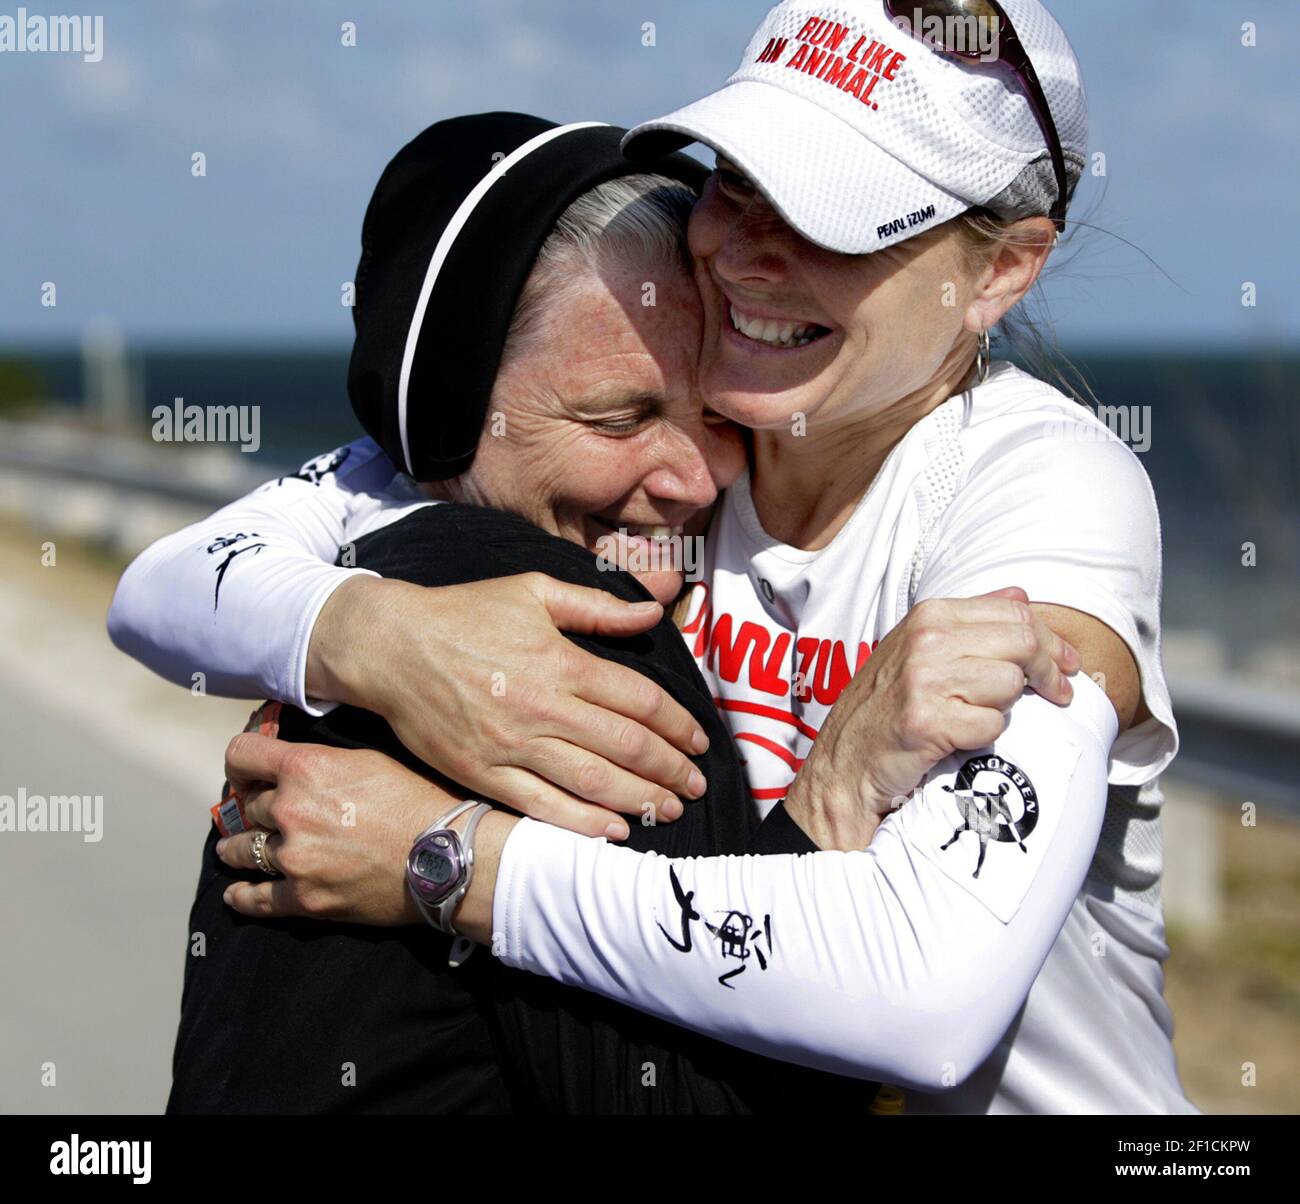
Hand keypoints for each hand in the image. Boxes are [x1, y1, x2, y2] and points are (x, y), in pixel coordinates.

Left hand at [217, 732, 443, 924]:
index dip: (240, 764)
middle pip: (247, 805)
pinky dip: (243, 897)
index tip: (245, 775)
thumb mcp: (368, 760)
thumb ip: (320, 761)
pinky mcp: (305, 898)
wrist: (446, 854)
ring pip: (241, 850)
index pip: (240, 755)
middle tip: (262, 815)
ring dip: (237, 849)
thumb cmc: (416, 801)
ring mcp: (295, 858)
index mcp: (306, 768)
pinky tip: (236, 895)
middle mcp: (291, 810)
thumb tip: (291, 767)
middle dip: (256, 808)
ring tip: (234, 851)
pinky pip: (257, 900)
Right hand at [308, 573, 710, 840]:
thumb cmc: (462, 612)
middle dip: (670, 770)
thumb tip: (652, 611)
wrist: (388, 645)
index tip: (698, 741)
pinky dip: (582, 823)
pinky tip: (614, 830)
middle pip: (626, 746)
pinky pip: (542, 806)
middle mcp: (542, 707)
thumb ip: (596, 606)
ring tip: (669, 810)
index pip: (640, 700)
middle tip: (697, 786)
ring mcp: (511, 745)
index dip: (678, 725)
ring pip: (592, 782)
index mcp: (560, 661)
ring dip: (639, 800)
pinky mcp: (482, 773)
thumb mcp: (532, 591)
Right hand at [784, 588, 1079, 849]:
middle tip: (1058, 694)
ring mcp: (924, 680)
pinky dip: (983, 736)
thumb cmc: (886, 707)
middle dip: (1048, 672)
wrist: (845, 763)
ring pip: (1009, 684)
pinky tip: (959, 737)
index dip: (1052, 640)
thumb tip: (1020, 595)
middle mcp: (927, 640)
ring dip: (1004, 707)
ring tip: (976, 716)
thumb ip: (971, 620)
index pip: (1016, 613)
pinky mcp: (926, 722)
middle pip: (1023, 643)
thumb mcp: (919, 647)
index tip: (1066, 664)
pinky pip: (991, 725)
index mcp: (930, 614)